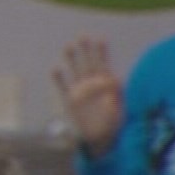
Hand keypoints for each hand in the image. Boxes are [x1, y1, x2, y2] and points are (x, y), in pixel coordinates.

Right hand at [51, 37, 122, 157]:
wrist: (102, 139)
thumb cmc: (115, 124)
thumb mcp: (120, 109)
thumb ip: (116, 95)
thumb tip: (116, 80)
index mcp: (107, 84)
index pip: (103, 64)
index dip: (102, 51)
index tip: (100, 38)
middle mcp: (93, 85)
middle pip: (88, 63)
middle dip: (85, 49)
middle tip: (82, 35)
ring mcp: (81, 92)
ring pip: (75, 71)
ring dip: (72, 59)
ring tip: (68, 46)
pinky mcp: (70, 101)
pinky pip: (63, 87)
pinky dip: (59, 79)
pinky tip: (54, 68)